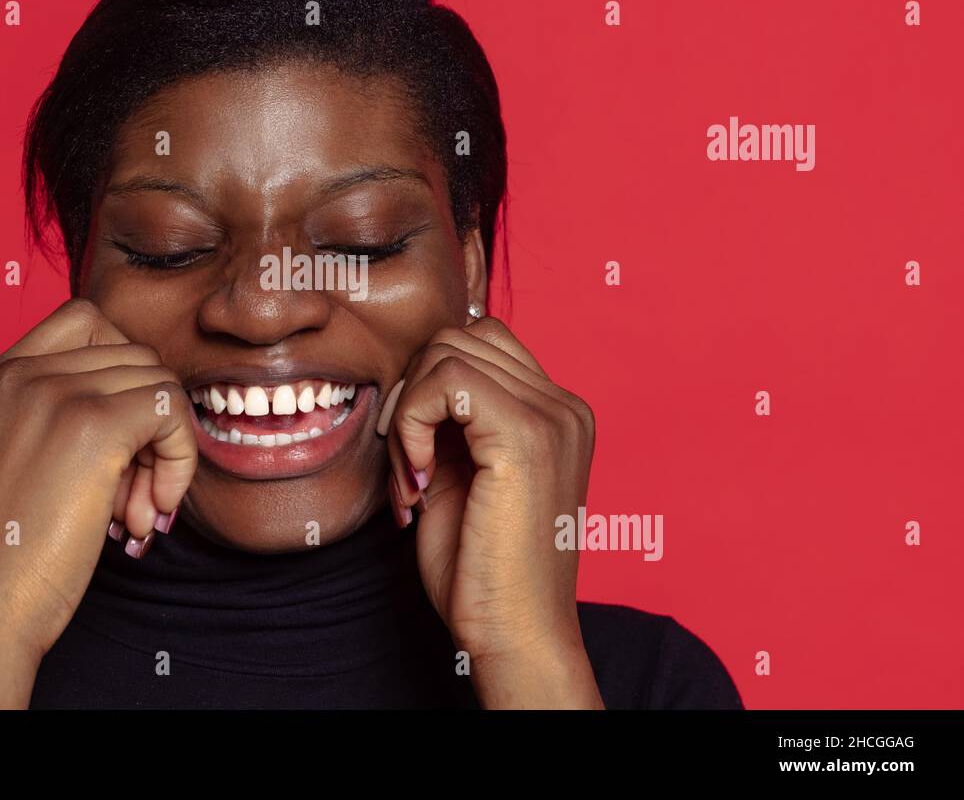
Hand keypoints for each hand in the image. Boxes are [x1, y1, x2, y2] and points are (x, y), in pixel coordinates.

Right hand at [0, 297, 196, 707]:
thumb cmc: (0, 550)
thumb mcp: (10, 458)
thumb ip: (53, 416)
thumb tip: (141, 406)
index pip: (86, 322)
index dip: (122, 373)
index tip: (118, 438)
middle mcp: (22, 372)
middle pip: (133, 355)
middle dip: (146, 423)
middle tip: (132, 492)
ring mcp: (57, 393)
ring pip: (158, 381)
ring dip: (163, 448)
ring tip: (134, 510)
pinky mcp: (94, 425)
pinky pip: (172, 410)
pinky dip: (179, 458)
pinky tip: (151, 509)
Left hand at [377, 315, 602, 707]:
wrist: (515, 633)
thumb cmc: (483, 569)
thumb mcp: (462, 474)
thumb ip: (449, 421)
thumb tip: (411, 375)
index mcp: (556, 414)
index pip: (479, 344)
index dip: (427, 388)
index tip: (413, 454)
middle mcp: (564, 406)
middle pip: (459, 338)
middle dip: (412, 398)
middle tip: (407, 469)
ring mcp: (552, 416)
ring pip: (447, 351)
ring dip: (409, 413)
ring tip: (413, 479)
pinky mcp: (526, 435)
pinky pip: (446, 380)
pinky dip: (413, 421)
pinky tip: (419, 477)